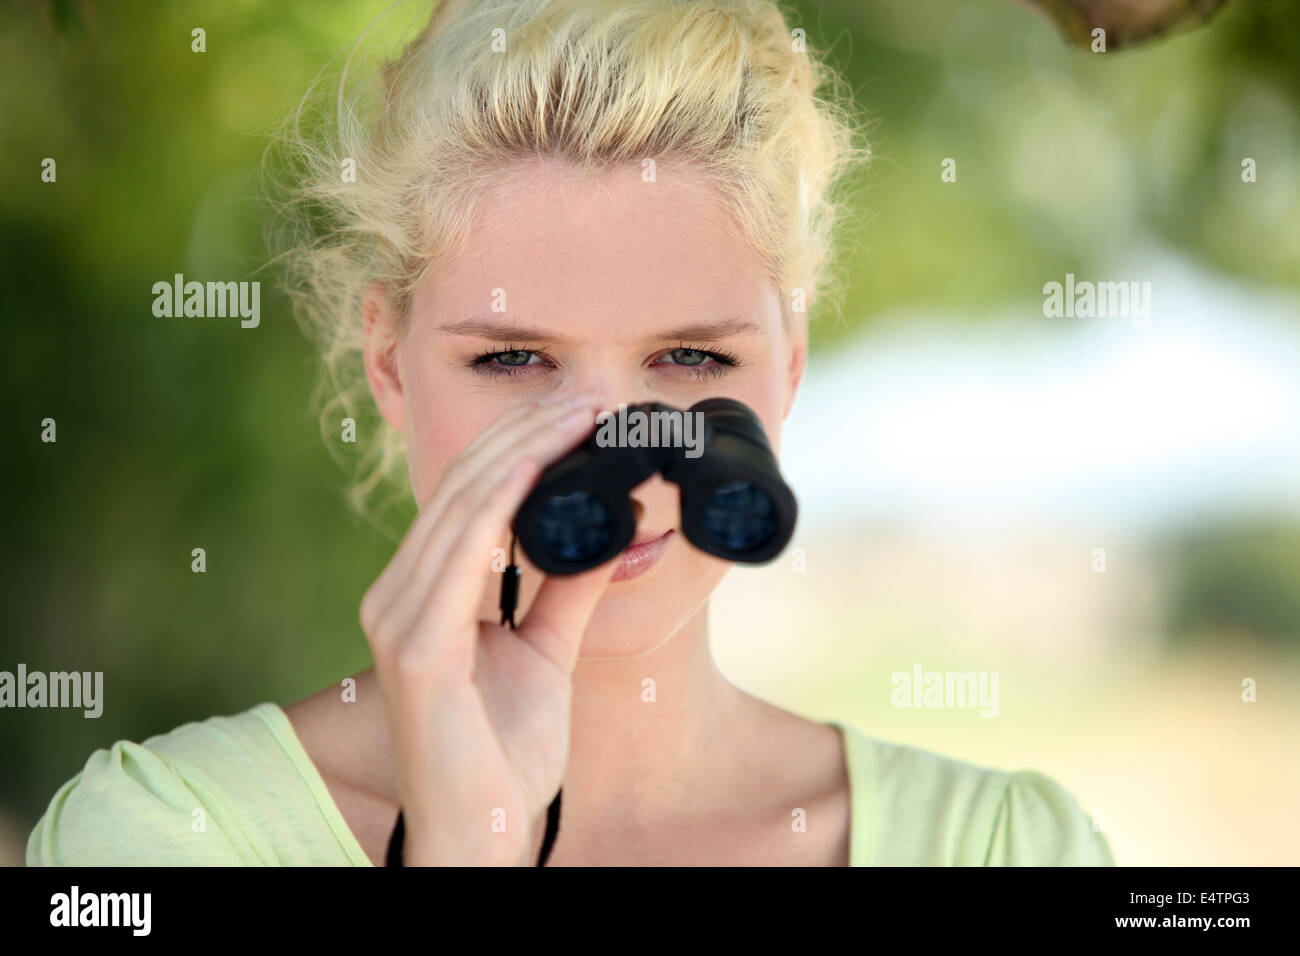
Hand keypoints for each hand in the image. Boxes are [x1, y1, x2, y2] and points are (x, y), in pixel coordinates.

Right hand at [360, 391, 616, 864]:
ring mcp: (399, 620)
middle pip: (462, 490)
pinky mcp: (416, 648)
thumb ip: (567, 588)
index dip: (520, 447)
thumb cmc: (505, 752)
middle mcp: (396, 596)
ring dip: (523, 453)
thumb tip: (609, 526)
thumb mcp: (547, 651)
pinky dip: (500, 503)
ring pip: (461, 509)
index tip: (579, 414)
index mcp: (420, 594)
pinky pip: (461, 555)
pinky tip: (538, 466)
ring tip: (579, 416)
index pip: (465, 498)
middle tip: (589, 399)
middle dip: (527, 436)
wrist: (487, 830)